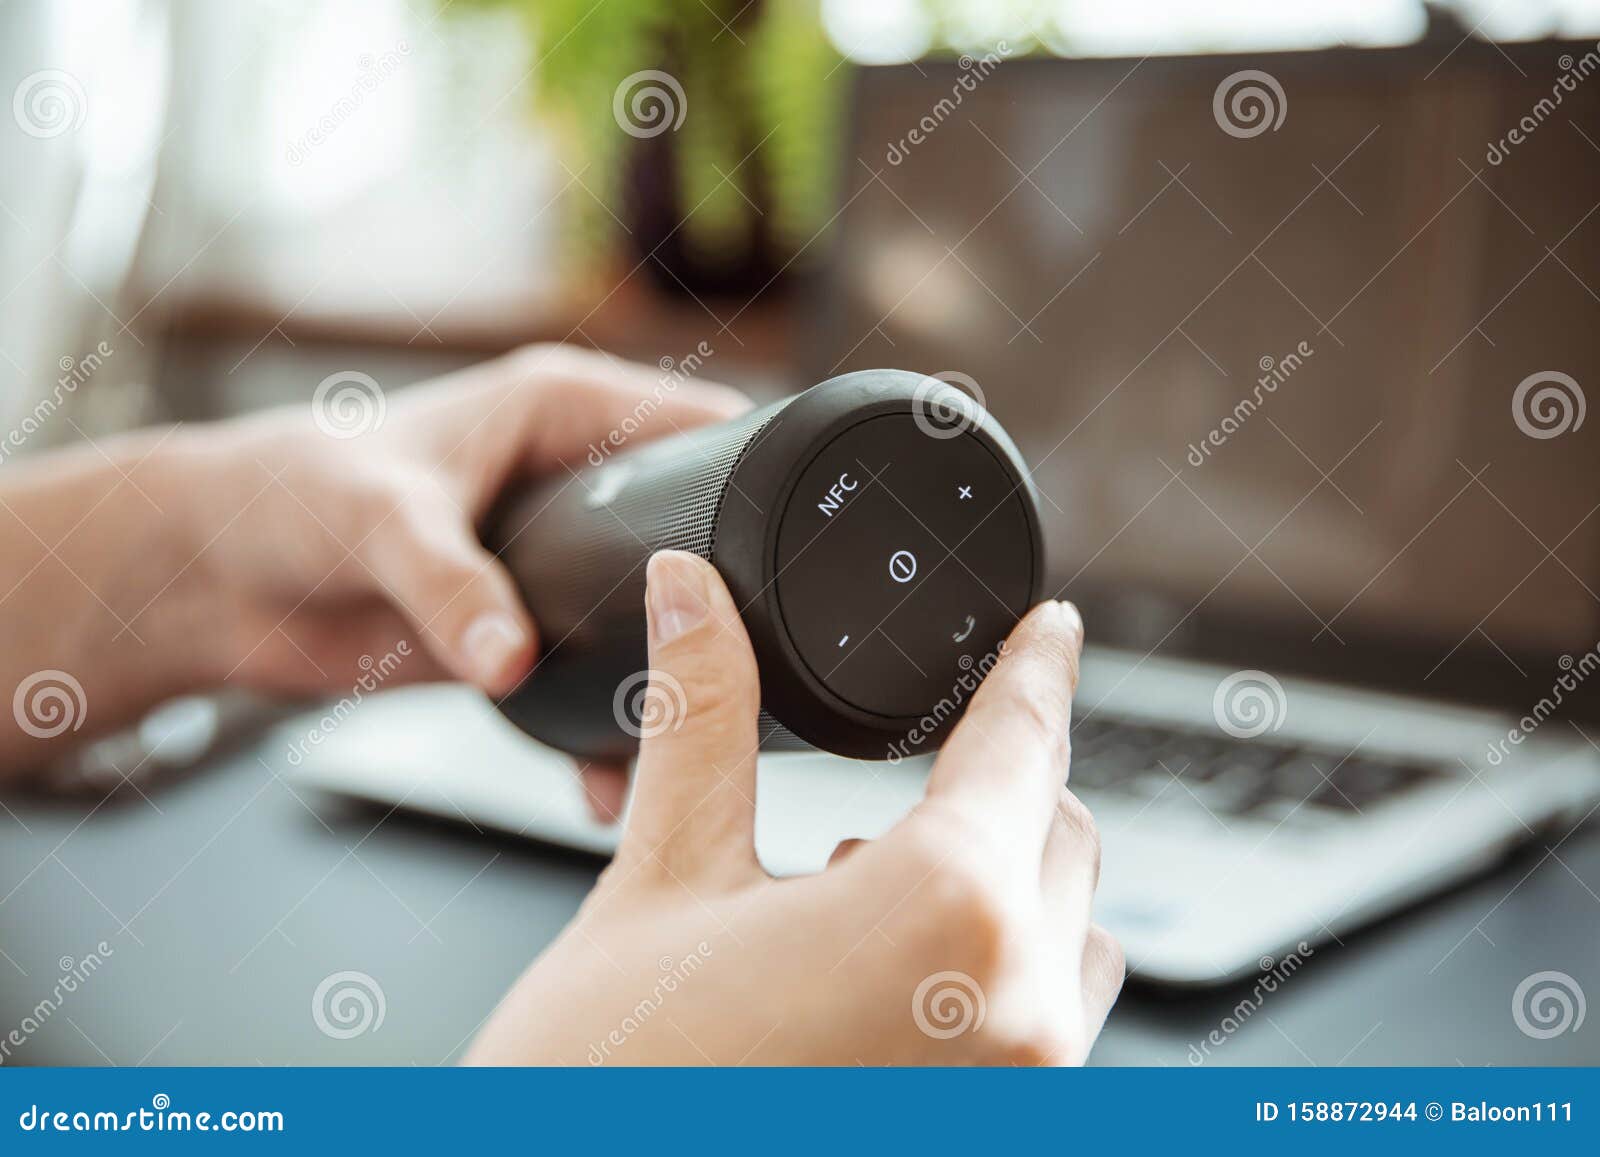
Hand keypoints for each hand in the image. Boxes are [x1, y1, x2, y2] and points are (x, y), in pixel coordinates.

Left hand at [0, 346, 746, 772]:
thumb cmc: (286, 494)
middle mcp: (575, 481)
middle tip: (746, 662)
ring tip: (691, 734)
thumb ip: (451, 588)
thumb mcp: (381, 523)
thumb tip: (512, 659)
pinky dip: (598, 730)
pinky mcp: (523, 629)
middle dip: (717, 602)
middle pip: (687, 538)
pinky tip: (605, 775)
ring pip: (644, 620)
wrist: (215, 578)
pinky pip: (588, 680)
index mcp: (563, 410)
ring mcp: (554, 562)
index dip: (745, 474)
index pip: (693, 424)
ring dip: (661, 678)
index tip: (789, 537)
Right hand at [467, 551, 1121, 1065]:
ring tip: (872, 882)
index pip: (1026, 742)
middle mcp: (1019, 1012)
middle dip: (999, 783)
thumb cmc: (606, 1092)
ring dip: (1003, 883)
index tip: (1052, 630)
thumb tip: (692, 596)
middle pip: (1062, 833)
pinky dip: (992, 971)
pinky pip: (1044, 1023)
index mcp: (947, 912)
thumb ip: (702, 719)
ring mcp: (1023, 1096)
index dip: (1036, 667)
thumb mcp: (661, 882)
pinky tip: (878, 979)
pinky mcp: (1000, 1135)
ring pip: (1068, 933)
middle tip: (912, 768)